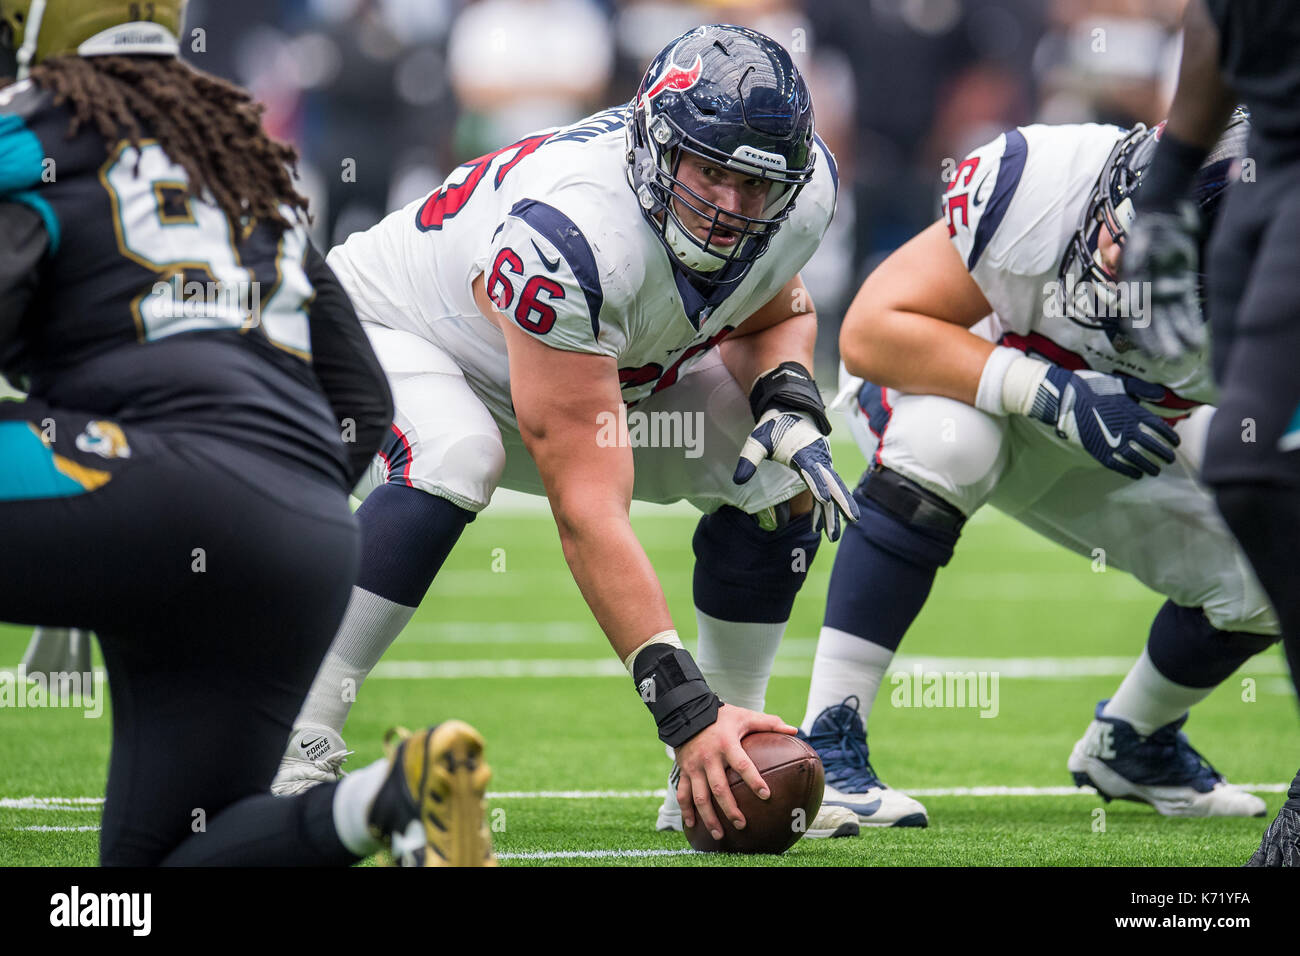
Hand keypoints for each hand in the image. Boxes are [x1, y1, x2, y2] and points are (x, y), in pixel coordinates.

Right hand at [674, 704, 796, 840]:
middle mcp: (709, 758)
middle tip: (742, 824)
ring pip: (700, 797)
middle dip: (730, 809)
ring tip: (719, 835)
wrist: (687, 712)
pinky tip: (692, 826)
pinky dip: (686, 811)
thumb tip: (794, 730)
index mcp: (726, 744)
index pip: (742, 765)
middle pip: (719, 788)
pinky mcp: (684, 771)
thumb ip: (769, 724)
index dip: (754, 780)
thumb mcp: (745, 717)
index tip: (766, 795)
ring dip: (709, 817)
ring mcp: (694, 767)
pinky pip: (683, 794)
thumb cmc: (721, 716)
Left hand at [733, 409, 859, 539]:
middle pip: (832, 482)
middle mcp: (818, 458)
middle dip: (841, 503)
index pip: (813, 470)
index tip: (824, 500)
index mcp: (804, 450)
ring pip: (833, 489)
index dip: (819, 484)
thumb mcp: (757, 440)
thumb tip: (739, 480)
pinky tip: (818, 527)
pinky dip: (823, 508)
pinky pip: (825, 490)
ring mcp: (822, 463)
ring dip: (835, 512)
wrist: (791, 410)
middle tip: (851, 520)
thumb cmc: (774, 426)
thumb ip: (749, 458)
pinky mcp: (820, 468)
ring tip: (833, 536)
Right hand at [1030, 366, 1179, 478]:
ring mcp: (1113, 442)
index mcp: (1134, 412)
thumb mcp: (1120, 383)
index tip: (1175, 443)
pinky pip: (1119, 465)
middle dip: (1163, 454)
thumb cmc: (1093, 387)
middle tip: (1170, 459)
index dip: (1169, 437)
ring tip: (1156, 470)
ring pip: (1138, 459)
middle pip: (1152, 446)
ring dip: (1149, 466)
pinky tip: (1137, 475)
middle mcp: (1127, 429)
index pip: (1159, 428)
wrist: (1065, 398)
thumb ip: (1142, 389)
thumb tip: (1161, 395)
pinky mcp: (1099, 451)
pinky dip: (1130, 471)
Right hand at [1118, 203, 1204, 361]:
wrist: (1166, 213)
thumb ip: (1136, 260)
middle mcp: (1145, 292)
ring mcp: (1163, 290)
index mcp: (1131, 286)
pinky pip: (1185, 308)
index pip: (1134, 318)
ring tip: (1189, 350)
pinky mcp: (1180, 285)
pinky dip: (1190, 323)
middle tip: (1173, 357)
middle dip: (1162, 340)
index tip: (1151, 352)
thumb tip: (1131, 286)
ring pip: (1170, 318)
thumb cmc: (1150, 226)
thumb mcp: (1141, 240)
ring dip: (1177, 335)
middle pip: (1153, 323)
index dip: (1142, 337)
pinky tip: (1197, 337)